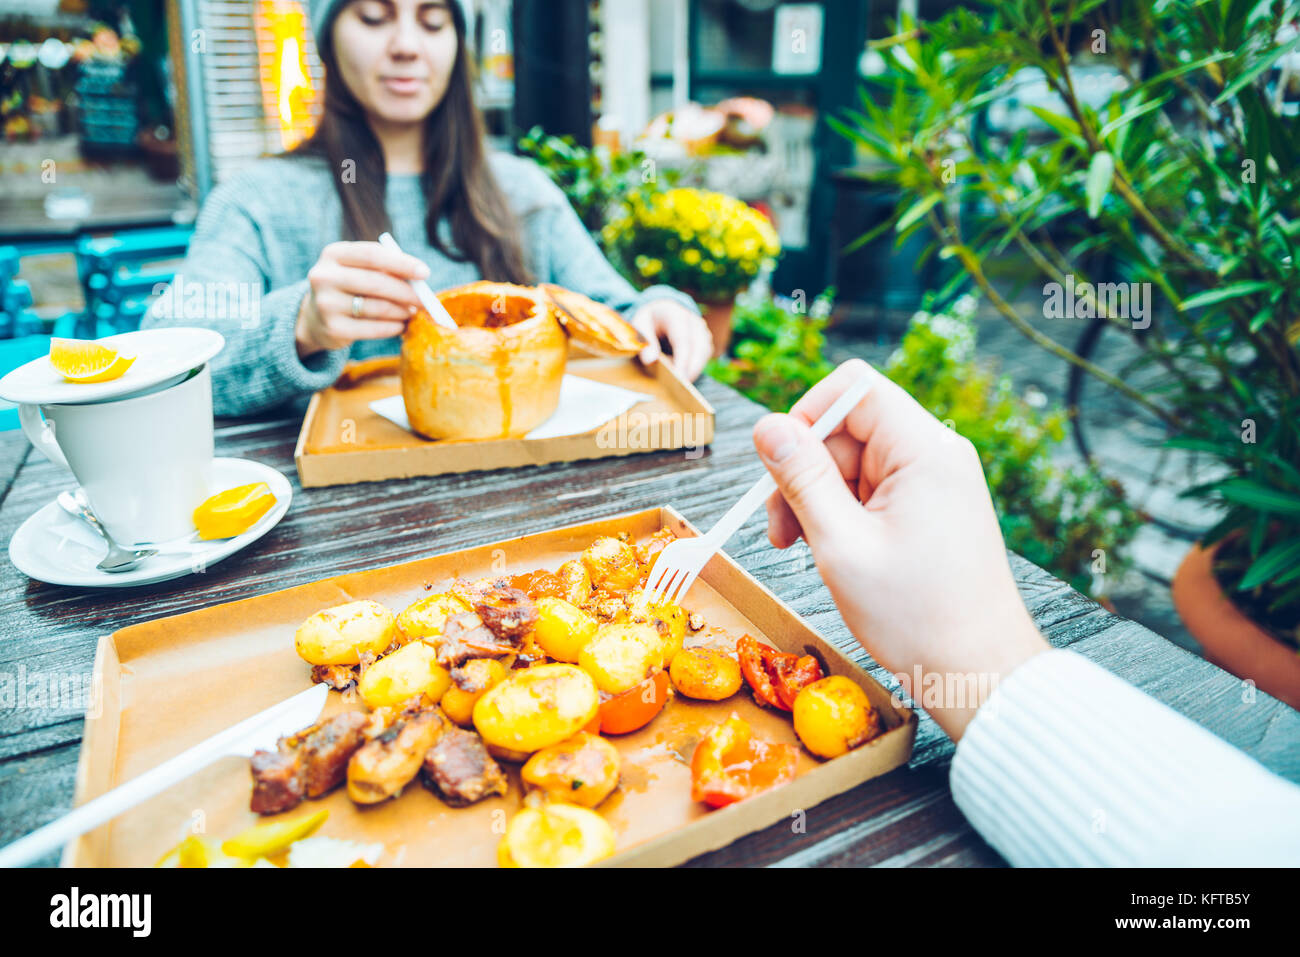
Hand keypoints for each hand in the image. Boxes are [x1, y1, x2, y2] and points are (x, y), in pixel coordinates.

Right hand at [295, 241, 429, 358]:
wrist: (315, 318)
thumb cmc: (348, 288)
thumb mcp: (358, 270)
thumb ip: (383, 269)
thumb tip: (420, 280)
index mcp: (333, 254)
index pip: (372, 254)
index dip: (401, 263)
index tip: (425, 273)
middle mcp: (324, 276)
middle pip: (376, 282)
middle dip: (406, 291)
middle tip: (424, 299)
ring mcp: (326, 304)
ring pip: (377, 307)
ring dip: (402, 311)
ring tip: (411, 312)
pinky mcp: (333, 328)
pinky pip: (373, 328)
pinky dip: (392, 328)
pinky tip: (400, 326)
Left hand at [630, 299, 712, 380]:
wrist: (659, 313)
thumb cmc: (648, 322)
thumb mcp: (639, 327)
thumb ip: (645, 342)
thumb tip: (650, 360)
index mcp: (675, 314)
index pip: (682, 339)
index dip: (682, 359)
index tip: (679, 376)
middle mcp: (692, 321)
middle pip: (700, 346)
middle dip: (693, 367)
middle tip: (683, 385)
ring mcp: (701, 330)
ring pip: (705, 351)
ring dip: (695, 368)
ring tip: (681, 382)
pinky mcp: (704, 339)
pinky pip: (705, 355)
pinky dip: (696, 366)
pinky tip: (684, 374)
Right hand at [752, 359, 1048, 740]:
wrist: (978, 671)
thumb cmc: (917, 616)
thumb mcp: (841, 545)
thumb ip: (801, 479)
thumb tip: (768, 426)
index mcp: (924, 451)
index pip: (855, 388)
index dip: (807, 416)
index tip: (779, 468)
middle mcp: (936, 454)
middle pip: (848, 428)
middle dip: (805, 472)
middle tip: (783, 532)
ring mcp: (937, 481)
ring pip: (854, 463)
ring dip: (819, 499)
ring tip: (806, 550)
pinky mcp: (933, 507)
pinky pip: (873, 490)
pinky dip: (844, 515)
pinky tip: (836, 553)